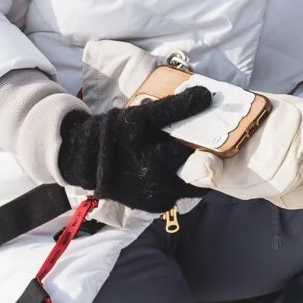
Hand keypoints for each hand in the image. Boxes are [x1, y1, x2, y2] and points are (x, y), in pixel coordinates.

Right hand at [58, 86, 212, 214]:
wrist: (84, 160)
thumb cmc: (113, 134)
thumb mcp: (143, 116)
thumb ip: (176, 107)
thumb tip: (208, 95)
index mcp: (160, 163)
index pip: (201, 150)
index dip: (212, 137)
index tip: (218, 127)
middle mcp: (162, 187)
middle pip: (199, 171)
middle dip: (205, 155)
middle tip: (206, 139)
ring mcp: (158, 200)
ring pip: (190, 183)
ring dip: (194, 168)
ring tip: (189, 150)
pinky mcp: (153, 207)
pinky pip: (178, 192)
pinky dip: (180, 179)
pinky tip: (175, 163)